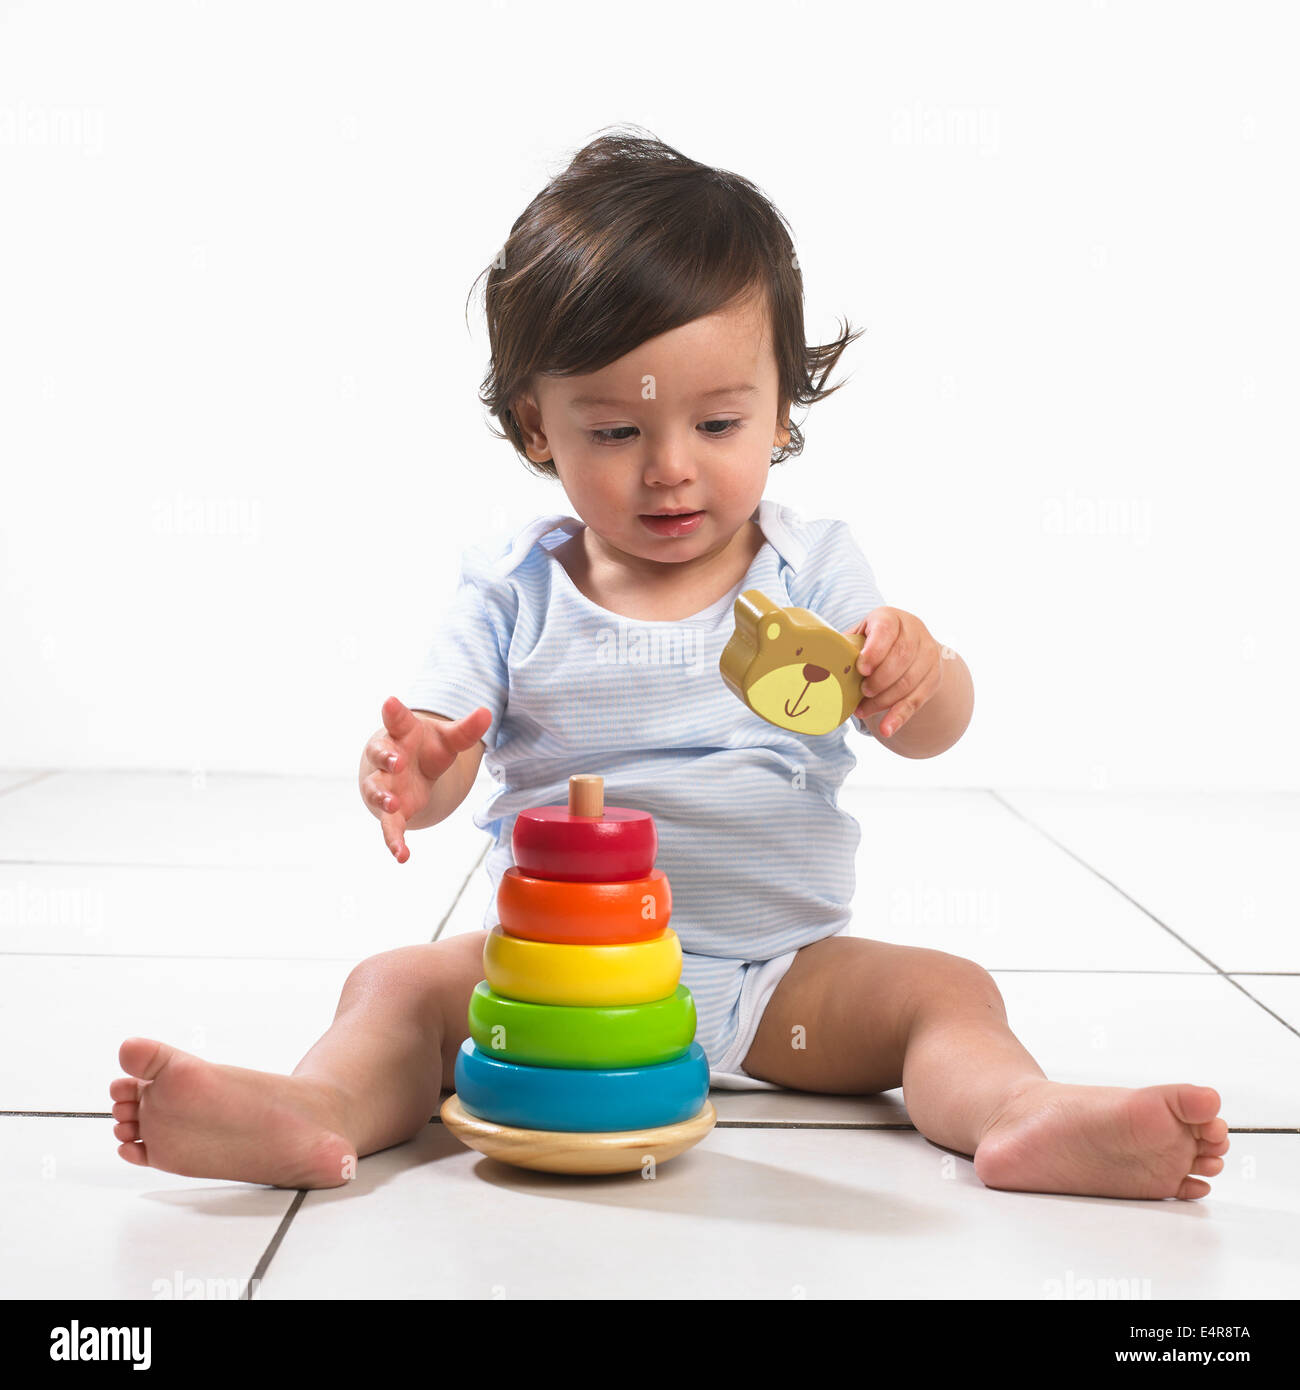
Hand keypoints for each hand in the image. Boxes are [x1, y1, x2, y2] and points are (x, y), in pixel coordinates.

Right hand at [360, 696, 491, 861]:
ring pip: (376, 790)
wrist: (409, 767)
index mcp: (401, 733)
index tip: (390, 702)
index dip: (393, 711)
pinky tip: (402, 856)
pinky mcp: (391, 810)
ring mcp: (385, 785)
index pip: (396, 719)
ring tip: (394, 804)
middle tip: (397, 761)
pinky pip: (388, 826)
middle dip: (387, 758)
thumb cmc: (425, 747)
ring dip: (382, 797)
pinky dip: (393, 840)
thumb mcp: (448, 739)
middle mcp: (387, 758)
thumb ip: (466, 730)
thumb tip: (487, 712)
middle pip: (380, 755)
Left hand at [845, 607, 944, 739]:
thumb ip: (845, 647)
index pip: (887, 629)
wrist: (907, 647)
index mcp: (891, 618)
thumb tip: (819, 664)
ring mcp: (928, 654)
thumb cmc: (871, 644)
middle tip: (863, 691)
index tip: (861, 669)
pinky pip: (917, 699)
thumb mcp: (859, 638)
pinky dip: (899, 716)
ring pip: (910, 680)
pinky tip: (886, 729)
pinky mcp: (933, 677)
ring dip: (884, 700)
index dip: (875, 650)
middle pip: (902, 657)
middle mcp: (915, 631)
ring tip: (863, 710)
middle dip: (880, 679)